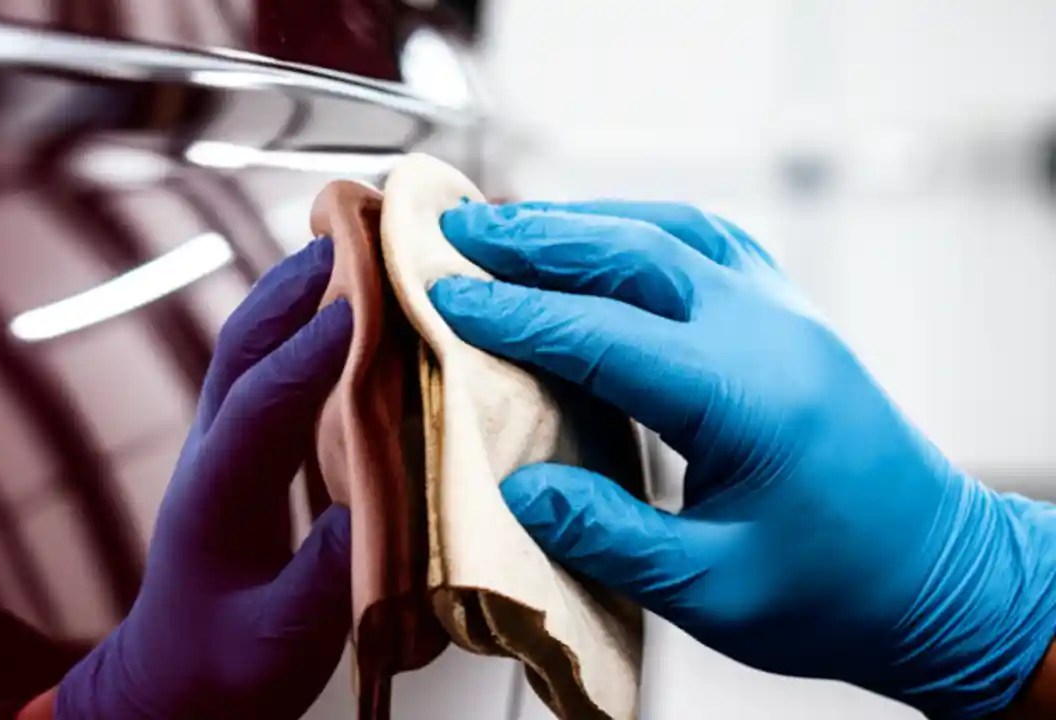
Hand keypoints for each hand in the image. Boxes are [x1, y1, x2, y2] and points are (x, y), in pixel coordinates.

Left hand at [57, 238, 352, 718]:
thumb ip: (327, 581)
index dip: (310, 356)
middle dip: (298, 286)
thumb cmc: (219, 673)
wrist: (173, 685)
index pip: (259, 408)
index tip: (363, 312)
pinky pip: (271, 370)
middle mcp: (212, 456)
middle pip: (243, 348)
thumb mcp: (280, 645)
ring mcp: (222, 448)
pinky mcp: (244, 454)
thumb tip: (383, 510)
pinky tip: (350, 312)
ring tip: (357, 247)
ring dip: (298, 291)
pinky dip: (307, 326)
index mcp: (216, 501)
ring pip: (251, 347)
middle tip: (358, 234)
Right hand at [428, 201, 1055, 718]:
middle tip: (459, 231)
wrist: (942, 579)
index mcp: (744, 397)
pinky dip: (642, 226)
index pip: (602, 333)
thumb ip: (609, 536)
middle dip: (536, 239)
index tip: (444, 297)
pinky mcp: (791, 318)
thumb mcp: (712, 591)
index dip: (513, 315)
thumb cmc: (837, 593)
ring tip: (513, 224)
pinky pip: (709, 242)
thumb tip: (521, 487)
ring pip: (672, 231)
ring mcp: (787, 314)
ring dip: (586, 220)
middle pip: (633, 253)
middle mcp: (768, 333)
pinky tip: (605, 236)